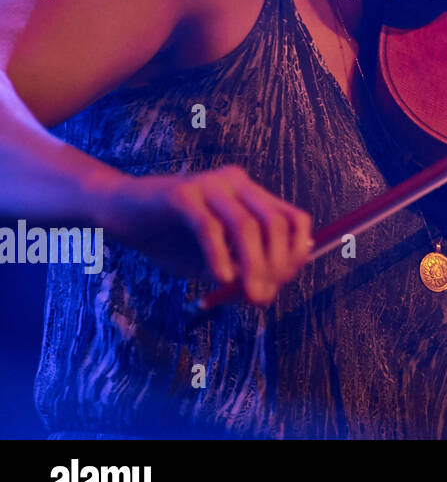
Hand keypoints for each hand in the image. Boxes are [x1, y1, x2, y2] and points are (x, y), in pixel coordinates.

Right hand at [96, 164, 312, 305]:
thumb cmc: (168, 238)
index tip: (282, 284)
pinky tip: (220, 279)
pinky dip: (219, 256)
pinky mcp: (182, 193)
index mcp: (251, 194)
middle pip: (274, 223)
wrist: (117, 213)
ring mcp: (210, 184)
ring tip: (249, 296)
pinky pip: (209, 226)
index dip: (295, 253)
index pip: (293, 219)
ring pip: (246, 225)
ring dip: (253, 265)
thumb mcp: (211, 260)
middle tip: (262, 297)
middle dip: (276, 264)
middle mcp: (236, 183)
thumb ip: (239, 271)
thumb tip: (268, 293)